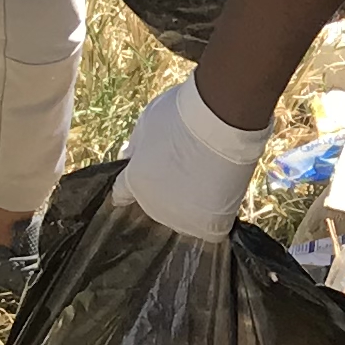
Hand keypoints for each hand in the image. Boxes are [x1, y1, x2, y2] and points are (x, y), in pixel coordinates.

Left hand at [111, 73, 273, 240]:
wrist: (222, 122)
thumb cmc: (184, 114)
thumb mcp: (148, 121)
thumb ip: (136, 146)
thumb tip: (129, 158)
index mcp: (135, 181)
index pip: (122, 195)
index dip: (130, 188)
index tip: (141, 183)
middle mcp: (153, 206)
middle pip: (155, 205)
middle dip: (166, 190)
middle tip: (186, 169)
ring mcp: (182, 219)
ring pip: (183, 218)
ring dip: (192, 205)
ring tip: (208, 179)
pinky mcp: (209, 226)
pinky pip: (209, 230)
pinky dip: (215, 218)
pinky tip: (221, 199)